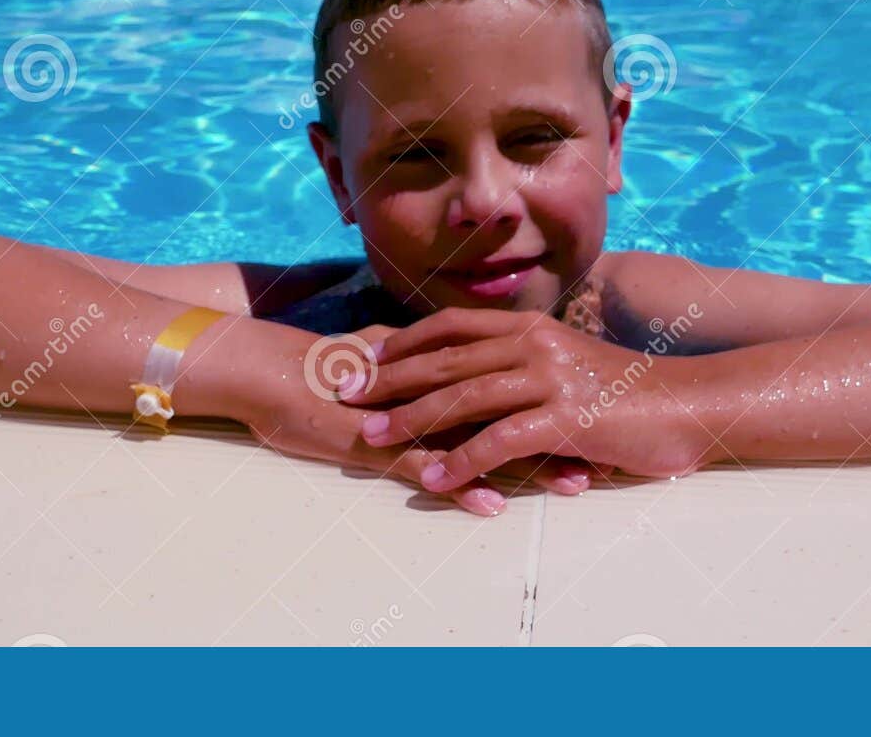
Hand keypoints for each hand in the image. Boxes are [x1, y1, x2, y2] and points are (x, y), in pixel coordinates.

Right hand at [239, 324, 606, 516]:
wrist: (260, 369)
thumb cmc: (319, 372)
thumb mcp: (381, 365)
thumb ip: (420, 366)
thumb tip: (455, 365)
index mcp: (437, 364)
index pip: (507, 377)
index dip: (553, 395)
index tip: (598, 413)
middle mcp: (429, 384)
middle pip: (509, 405)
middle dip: (561, 429)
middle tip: (609, 450)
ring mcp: (402, 413)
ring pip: (478, 437)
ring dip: (528, 464)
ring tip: (573, 485)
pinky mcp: (369, 440)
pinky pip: (422, 466)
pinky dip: (459, 485)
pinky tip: (492, 505)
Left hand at [339, 308, 712, 490]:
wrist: (692, 404)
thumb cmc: (634, 393)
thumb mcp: (576, 364)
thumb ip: (532, 365)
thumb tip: (490, 380)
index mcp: (534, 328)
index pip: (455, 325)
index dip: (407, 340)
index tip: (368, 354)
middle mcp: (535, 345)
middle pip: (446, 358)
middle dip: (390, 378)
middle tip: (346, 394)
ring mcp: (550, 379)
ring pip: (463, 396)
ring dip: (411, 419)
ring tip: (371, 438)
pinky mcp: (565, 419)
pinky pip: (500, 441)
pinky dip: (462, 461)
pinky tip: (434, 479)